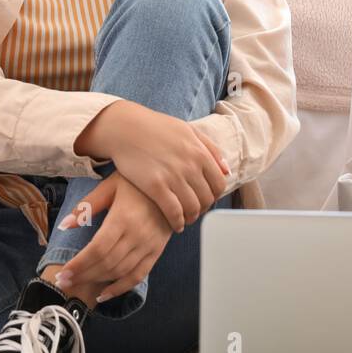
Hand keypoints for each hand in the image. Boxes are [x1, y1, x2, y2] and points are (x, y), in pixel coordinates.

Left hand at [54, 171, 171, 302]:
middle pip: (107, 263)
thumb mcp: (110, 186)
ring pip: (120, 271)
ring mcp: (149, 245)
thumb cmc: (137, 183)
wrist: (172, 184)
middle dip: (83, 275)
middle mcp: (138, 234)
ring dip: (97, 281)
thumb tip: (63, 225)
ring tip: (78, 284)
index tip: (63, 273)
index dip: (79, 264)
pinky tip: (105, 293)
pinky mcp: (157, 251)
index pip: (98, 249)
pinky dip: (121, 288)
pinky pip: (139, 275)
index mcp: (123, 217)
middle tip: (64, 281)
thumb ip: (87, 206)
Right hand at [78, 101, 230, 231]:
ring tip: (186, 219)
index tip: (206, 199)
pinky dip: (177, 222)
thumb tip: (226, 171)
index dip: (215, 196)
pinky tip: (175, 224)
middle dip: (203, 209)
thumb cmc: (156, 128)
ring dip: (191, 218)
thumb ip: (210, 149)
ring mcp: (173, 176)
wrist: (125, 127)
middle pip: (207, 198)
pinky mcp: (155, 186)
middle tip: (195, 211)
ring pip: (192, 208)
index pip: (219, 184)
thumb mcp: (188, 130)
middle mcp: (190, 166)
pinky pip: (173, 212)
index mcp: (200, 152)